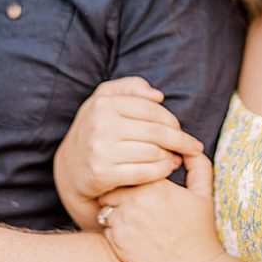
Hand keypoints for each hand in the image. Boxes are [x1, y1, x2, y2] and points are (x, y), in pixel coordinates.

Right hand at [54, 77, 203, 229]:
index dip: (173, 120)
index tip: (182, 130)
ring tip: (177, 157)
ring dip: (172, 156)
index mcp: (103, 103)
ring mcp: (100, 149)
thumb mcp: (104, 101)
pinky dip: (162, 170)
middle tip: (192, 147)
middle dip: (180, 140)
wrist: (69, 168)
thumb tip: (158, 96)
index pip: (152, 109)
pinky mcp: (102, 173)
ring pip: (153, 152)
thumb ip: (130, 88)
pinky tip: (167, 168)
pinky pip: (145, 172)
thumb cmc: (94, 131)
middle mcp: (100, 124)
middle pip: (156, 132)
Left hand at [99, 152, 225, 261]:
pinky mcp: (115, 241)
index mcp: (154, 184)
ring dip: (112, 210)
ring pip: (104, 206)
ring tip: (132, 221)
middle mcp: (134, 200)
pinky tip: (131, 238)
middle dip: (118, 192)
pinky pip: (104, 227)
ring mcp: (122, 221)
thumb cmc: (200, 234)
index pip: (129, 168)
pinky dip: (113, 230)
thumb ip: (199, 167)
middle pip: (112, 186)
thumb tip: (190, 148)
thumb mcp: (204, 196)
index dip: (133, 177)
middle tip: (132, 204)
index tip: (141, 185)